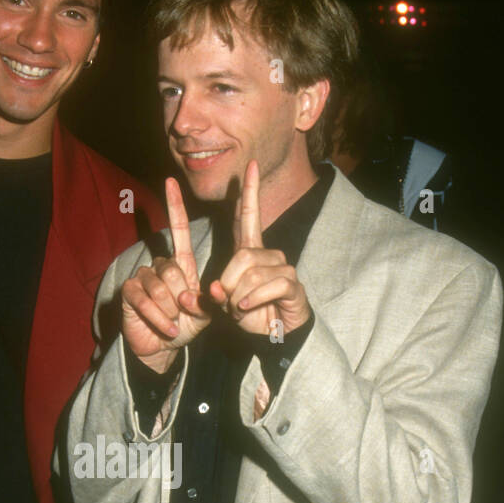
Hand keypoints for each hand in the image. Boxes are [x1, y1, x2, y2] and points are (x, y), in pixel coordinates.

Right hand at [121, 176, 210, 371]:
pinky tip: (164, 327)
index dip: (175, 206)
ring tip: (173, 323)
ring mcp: (142, 277)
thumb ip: (207, 300)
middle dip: (181, 298)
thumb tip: (193, 294)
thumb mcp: (204, 313)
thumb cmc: (183, 326)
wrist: (162, 348)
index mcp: (180, 265)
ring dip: (170, 311)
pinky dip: (158, 317)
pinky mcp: (129, 291)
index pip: (178, 230)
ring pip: (160, 286)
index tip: (170, 182)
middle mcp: (160, 266)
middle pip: (173, 269)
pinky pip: (144, 299)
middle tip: (182, 314)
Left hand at [209, 160, 311, 337]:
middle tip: (228, 300)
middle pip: (242, 254)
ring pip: (254, 272)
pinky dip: (254, 299)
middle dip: (228, 281)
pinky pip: (270, 284)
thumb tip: (211, 288)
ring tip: (241, 308)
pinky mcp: (292, 284)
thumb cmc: (251, 314)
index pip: (248, 216)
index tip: (250, 166)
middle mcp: (268, 254)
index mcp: (250, 252)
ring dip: (240, 295)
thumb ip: (213, 295)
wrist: (275, 336)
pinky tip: (248, 308)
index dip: (249, 192)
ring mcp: (283, 267)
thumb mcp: (224, 304)